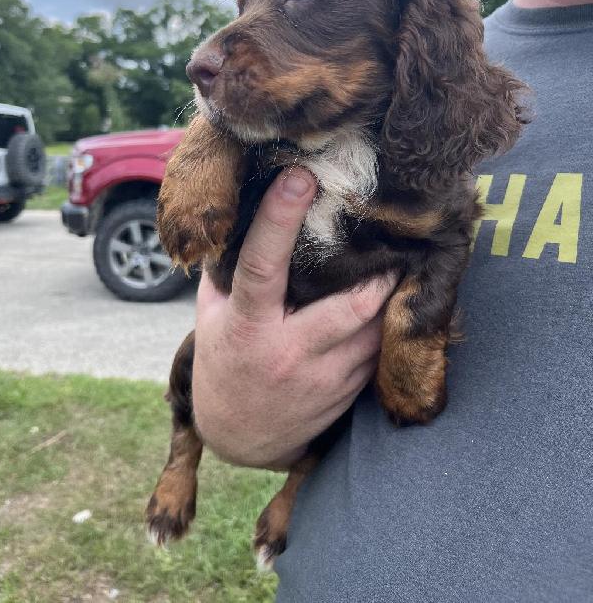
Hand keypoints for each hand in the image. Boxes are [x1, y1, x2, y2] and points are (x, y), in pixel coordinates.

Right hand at [192, 168, 397, 467]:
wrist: (237, 438)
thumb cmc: (223, 364)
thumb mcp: (212, 317)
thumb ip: (225, 272)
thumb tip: (237, 216)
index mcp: (248, 325)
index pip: (262, 265)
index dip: (279, 218)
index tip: (299, 177)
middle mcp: (287, 352)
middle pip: (350, 307)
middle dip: (379, 274)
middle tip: (394, 241)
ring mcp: (320, 380)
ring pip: (373, 332)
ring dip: (390, 300)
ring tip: (402, 268)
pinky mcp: (343, 397)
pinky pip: (375, 356)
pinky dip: (385, 330)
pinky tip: (391, 310)